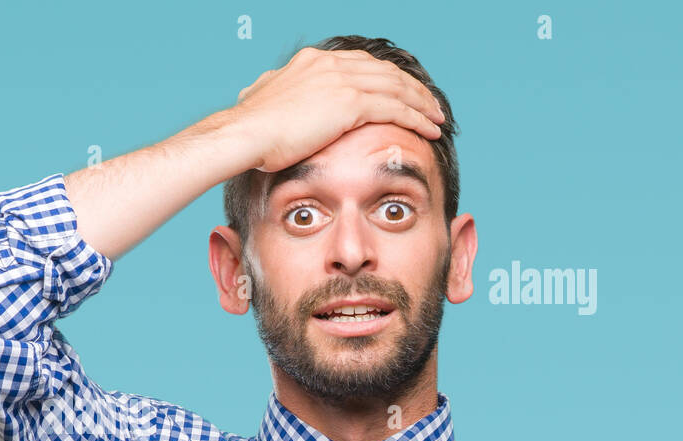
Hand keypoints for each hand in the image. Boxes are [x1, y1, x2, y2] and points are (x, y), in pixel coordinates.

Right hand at [228, 46, 445, 173]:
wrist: (244, 135)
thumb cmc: (247, 129)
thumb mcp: (259, 99)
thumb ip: (270, 90)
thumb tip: (262, 89)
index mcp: (313, 62)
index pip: (362, 65)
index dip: (386, 79)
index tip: (400, 94)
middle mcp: (331, 65)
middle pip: (386, 72)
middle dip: (412, 89)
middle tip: (429, 105)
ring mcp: (342, 81)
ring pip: (397, 88)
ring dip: (422, 103)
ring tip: (438, 118)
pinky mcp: (350, 103)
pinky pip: (395, 108)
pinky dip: (417, 118)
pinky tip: (430, 130)